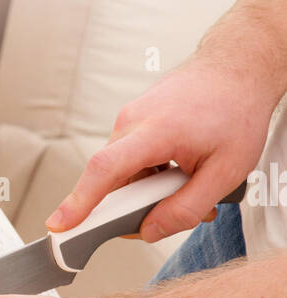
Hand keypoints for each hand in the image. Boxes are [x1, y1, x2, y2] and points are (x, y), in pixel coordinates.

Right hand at [46, 56, 273, 240]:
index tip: (58, 224)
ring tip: (187, 186)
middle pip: (112, 181)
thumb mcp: (225, 172)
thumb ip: (186, 208)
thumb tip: (148, 231)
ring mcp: (130, 117)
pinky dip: (149, 175)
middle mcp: (132, 120)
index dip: (79, 202)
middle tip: (177, 214)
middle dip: (136, 208)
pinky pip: (129, 160)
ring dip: (147, 191)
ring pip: (122, 174)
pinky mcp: (133, 119)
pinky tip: (178, 172)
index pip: (105, 169)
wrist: (240, 66)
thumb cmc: (238, 111)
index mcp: (156, 129)